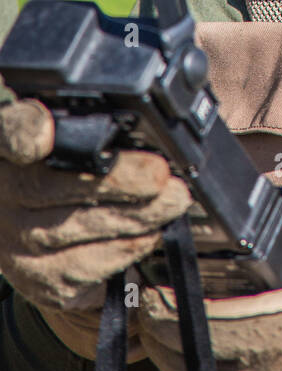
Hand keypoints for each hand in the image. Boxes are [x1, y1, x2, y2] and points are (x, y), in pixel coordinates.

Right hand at [0, 97, 190, 358]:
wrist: (46, 221)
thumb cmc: (73, 161)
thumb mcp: (79, 125)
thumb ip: (100, 110)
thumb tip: (157, 93)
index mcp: (9, 137)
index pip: (10, 130)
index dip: (24, 131)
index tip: (43, 134)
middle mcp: (2, 188)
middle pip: (50, 186)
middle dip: (116, 182)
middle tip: (161, 175)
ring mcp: (13, 238)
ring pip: (73, 231)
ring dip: (134, 217)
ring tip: (174, 199)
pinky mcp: (36, 277)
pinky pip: (84, 269)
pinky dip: (124, 249)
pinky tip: (149, 232)